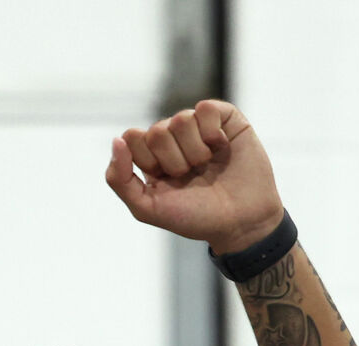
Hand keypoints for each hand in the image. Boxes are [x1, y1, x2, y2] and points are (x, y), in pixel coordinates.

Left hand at [105, 100, 284, 254]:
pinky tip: (221, 148)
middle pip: (157, 130)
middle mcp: (174, 138)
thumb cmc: (197, 217)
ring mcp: (199, 126)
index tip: (166, 181)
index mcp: (152, 157)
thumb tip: (116, 140)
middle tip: (192, 177)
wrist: (242, 223)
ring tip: (208, 167)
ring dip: (195, 152)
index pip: (132, 138)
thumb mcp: (148, 209)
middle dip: (174, 161)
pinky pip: (206, 109)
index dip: (149, 161)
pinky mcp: (224, 118)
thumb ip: (119, 180)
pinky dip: (213, 133)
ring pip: (181, 119)